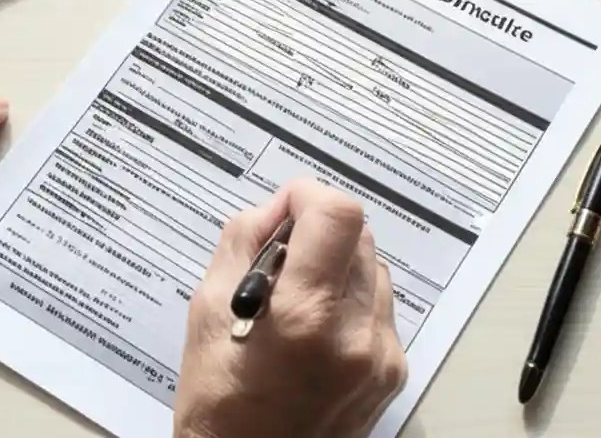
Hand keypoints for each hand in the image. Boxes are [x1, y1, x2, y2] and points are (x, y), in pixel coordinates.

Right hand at [174, 179, 407, 437]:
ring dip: (339, 268)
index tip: (283, 212)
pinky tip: (318, 333)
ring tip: (298, 303)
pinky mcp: (394, 373)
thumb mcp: (206, 312)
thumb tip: (277, 207)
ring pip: (374, 269)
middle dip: (320, 234)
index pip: (338, 214)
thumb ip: (244, 243)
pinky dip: (352, 303)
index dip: (308, 198)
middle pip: (359, 236)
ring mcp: (382, 356)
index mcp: (304, 315)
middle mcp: (356, 333)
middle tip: (282, 262)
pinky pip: (382, 308)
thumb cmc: (217, 402)